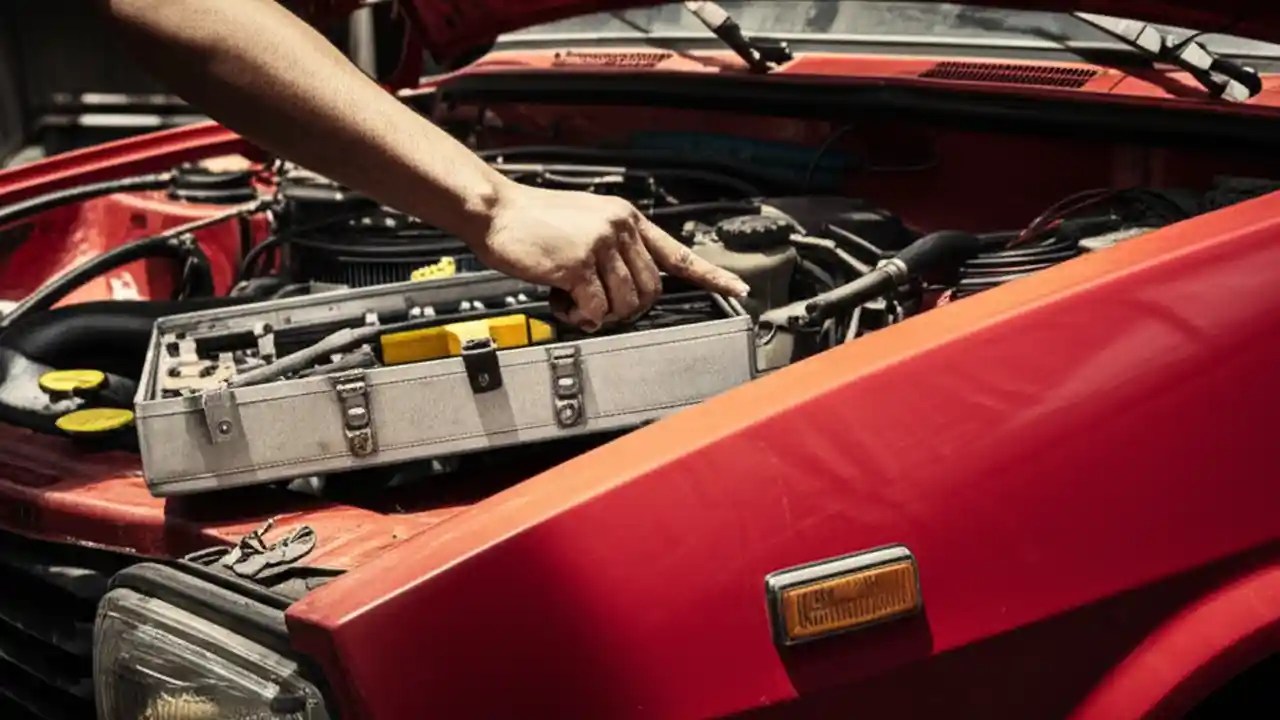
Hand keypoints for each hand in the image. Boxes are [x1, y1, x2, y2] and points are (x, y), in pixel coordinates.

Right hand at [470, 182, 749, 330]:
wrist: (497, 211)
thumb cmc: (533, 221)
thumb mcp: (584, 223)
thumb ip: (611, 250)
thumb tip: (623, 294)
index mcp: (626, 218)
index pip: (677, 252)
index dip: (711, 275)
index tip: (738, 290)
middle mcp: (620, 228)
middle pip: (650, 291)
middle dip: (626, 309)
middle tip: (594, 306)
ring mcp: (601, 245)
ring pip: (624, 304)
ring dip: (598, 314)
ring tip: (571, 300)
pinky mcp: (578, 264)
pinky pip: (594, 309)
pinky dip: (579, 316)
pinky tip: (561, 303)